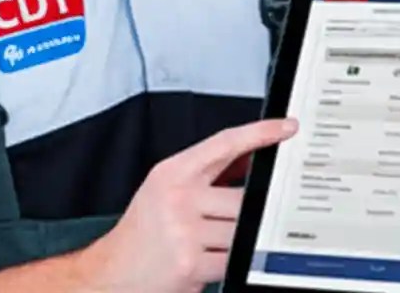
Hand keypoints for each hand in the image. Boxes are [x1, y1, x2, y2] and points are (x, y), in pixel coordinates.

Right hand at [76, 119, 298, 292]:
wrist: (112, 272)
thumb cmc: (143, 231)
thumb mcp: (166, 190)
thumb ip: (207, 175)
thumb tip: (252, 161)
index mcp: (172, 173)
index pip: (225, 143)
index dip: (260, 133)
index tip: (287, 128)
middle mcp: (177, 197)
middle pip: (242, 197)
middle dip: (244, 213)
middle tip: (228, 222)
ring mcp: (184, 230)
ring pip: (242, 230)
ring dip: (236, 241)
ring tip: (210, 244)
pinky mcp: (191, 262)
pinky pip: (233, 259)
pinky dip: (229, 263)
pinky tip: (207, 261)